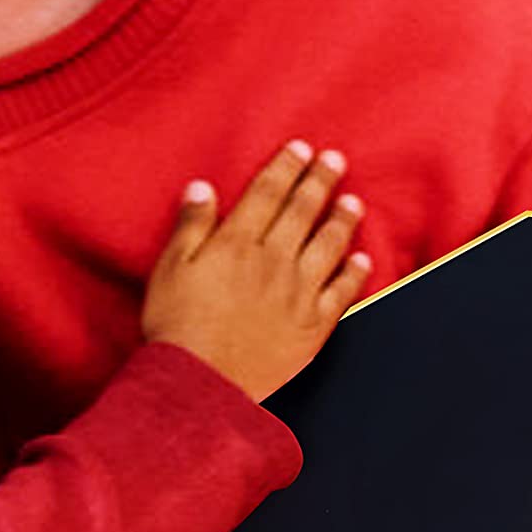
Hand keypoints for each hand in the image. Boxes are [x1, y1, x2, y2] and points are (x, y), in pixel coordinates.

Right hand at [139, 142, 368, 403]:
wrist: (202, 383)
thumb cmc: (177, 326)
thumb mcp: (170, 268)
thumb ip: (191, 226)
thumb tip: (202, 188)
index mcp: (237, 244)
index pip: (267, 194)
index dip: (286, 168)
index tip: (301, 148)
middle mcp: (273, 262)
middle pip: (302, 212)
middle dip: (320, 181)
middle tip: (335, 159)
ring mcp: (297, 294)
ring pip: (327, 246)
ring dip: (342, 220)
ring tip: (354, 202)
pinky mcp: (312, 327)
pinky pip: (340, 294)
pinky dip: (353, 274)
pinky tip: (362, 259)